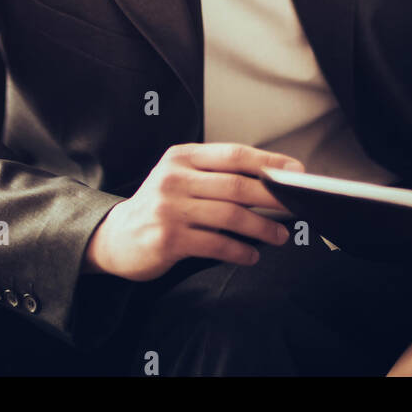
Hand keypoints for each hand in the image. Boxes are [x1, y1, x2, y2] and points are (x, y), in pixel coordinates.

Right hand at [83, 142, 304, 280]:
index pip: (234, 155)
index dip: (269, 162)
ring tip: (280, 236)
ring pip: (230, 216)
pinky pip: (215, 244)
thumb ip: (217, 175)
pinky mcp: (168, 239)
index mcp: (182, 157)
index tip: (295, 172)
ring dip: (262, 228)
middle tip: (295, 205)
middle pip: (236, 185)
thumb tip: (270, 180)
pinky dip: (239, 251)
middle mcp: (174, 179)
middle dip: (273, 196)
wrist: (115, 237)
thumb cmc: (161, 206)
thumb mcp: (182, 178)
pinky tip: (251, 256)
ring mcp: (169, 209)